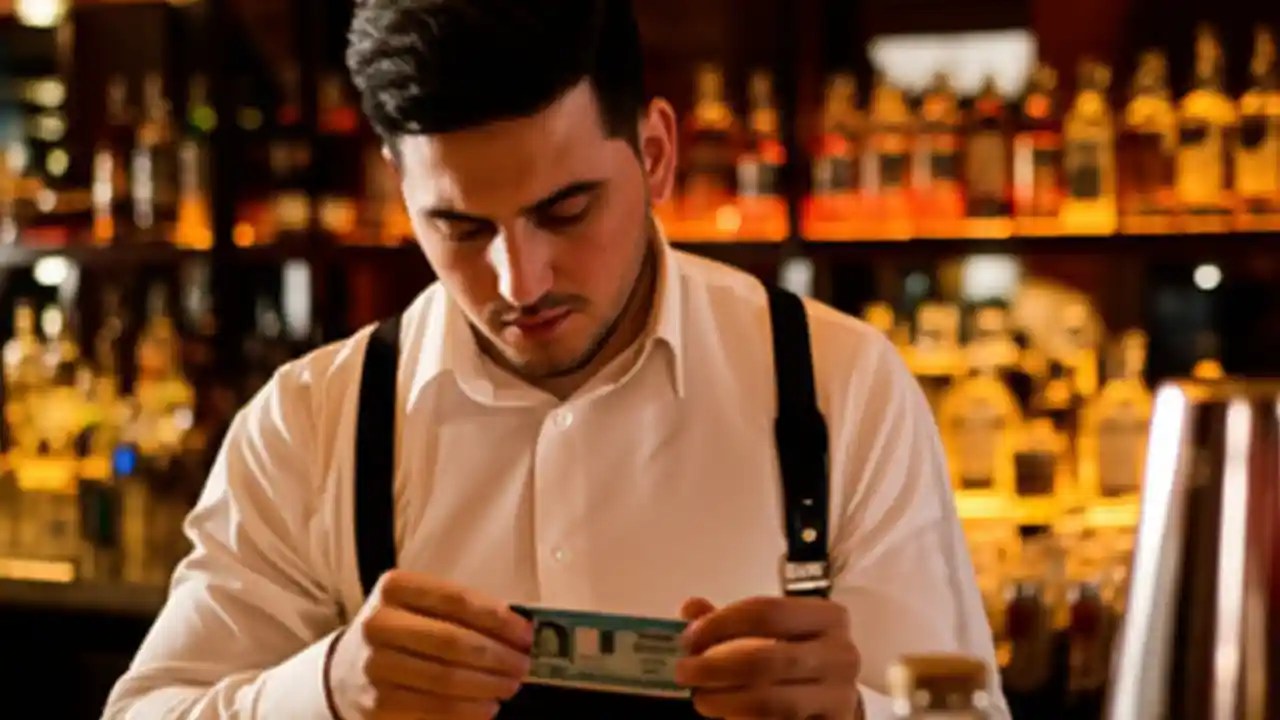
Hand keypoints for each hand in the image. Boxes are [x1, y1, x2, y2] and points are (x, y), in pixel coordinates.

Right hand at [327, 570, 533, 718]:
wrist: (344, 671)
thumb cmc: (401, 631)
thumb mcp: (420, 606)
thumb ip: (462, 611)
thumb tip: (519, 632)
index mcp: (394, 588)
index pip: (456, 600)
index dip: (498, 618)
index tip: (526, 633)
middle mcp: (379, 624)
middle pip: (453, 642)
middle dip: (498, 656)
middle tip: (524, 665)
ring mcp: (374, 668)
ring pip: (445, 679)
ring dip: (488, 685)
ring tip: (510, 686)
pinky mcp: (375, 707)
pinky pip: (432, 712)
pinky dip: (467, 712)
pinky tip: (486, 708)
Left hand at [675, 596, 862, 719]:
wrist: (837, 696)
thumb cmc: (800, 655)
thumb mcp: (775, 631)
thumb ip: (733, 620)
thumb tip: (691, 608)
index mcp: (828, 617)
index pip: (766, 612)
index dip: (721, 624)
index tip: (689, 639)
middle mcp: (841, 655)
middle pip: (765, 659)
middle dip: (714, 667)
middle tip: (683, 672)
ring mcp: (839, 697)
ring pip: (771, 702)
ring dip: (725, 701)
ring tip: (700, 699)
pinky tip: (726, 716)